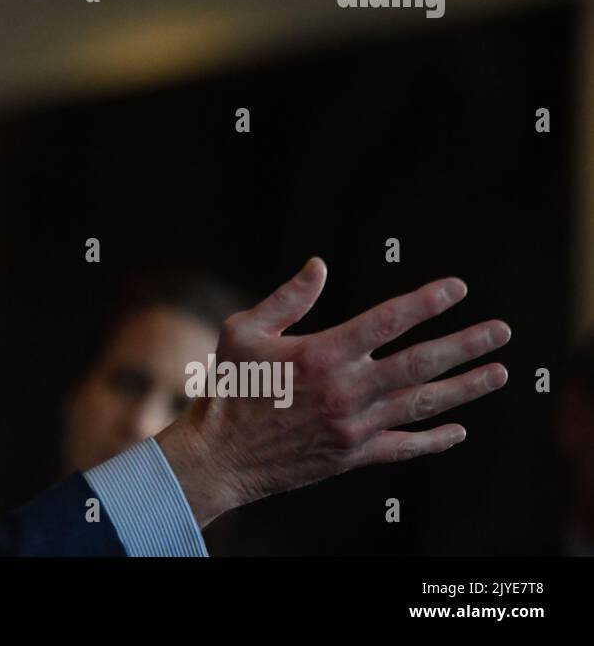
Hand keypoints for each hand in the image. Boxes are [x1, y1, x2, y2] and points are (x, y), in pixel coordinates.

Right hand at [155, 257, 509, 526]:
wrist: (220, 454)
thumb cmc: (229, 387)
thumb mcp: (245, 331)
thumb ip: (288, 299)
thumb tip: (319, 266)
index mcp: (322, 354)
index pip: (388, 321)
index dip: (427, 302)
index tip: (457, 289)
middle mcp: (347, 390)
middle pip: (420, 363)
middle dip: (466, 345)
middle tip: (500, 332)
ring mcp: (354, 426)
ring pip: (422, 404)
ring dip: (465, 388)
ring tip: (498, 373)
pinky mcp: (353, 455)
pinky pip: (404, 447)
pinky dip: (435, 440)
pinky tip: (459, 430)